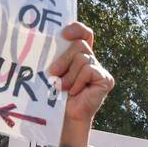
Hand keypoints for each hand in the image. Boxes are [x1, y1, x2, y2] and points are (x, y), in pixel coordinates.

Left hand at [49, 22, 114, 140]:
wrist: (65, 117)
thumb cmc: (55, 94)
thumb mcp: (53, 71)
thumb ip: (55, 56)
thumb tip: (41, 40)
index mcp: (79, 54)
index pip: (84, 33)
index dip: (76, 29)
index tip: (64, 34)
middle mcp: (92, 59)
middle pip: (80, 44)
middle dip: (64, 59)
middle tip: (53, 73)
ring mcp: (100, 69)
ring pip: (83, 58)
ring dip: (69, 75)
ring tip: (63, 88)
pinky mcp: (105, 79)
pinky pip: (89, 70)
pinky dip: (78, 81)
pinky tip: (75, 92)